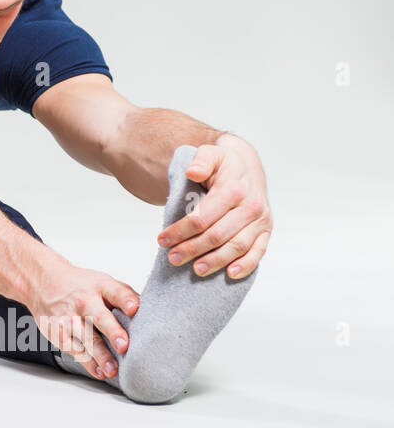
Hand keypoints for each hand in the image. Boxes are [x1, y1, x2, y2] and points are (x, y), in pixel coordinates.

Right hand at [27, 258, 139, 379]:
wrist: (43, 282)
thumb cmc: (80, 286)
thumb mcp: (101, 282)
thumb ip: (124, 297)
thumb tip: (151, 313)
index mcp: (99, 286)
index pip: (115, 291)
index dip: (125, 300)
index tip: (134, 309)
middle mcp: (84, 301)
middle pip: (99, 317)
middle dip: (112, 331)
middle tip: (124, 346)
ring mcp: (69, 318)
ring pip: (86, 339)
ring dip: (100, 355)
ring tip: (112, 369)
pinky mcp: (59, 333)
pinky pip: (75, 350)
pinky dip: (87, 362)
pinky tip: (99, 371)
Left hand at [157, 133, 271, 279]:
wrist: (246, 167)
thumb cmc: (223, 164)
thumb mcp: (210, 154)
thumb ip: (201, 161)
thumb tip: (192, 172)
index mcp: (233, 189)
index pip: (202, 217)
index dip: (180, 230)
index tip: (162, 240)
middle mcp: (250, 206)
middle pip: (217, 235)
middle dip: (192, 248)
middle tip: (172, 258)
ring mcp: (260, 220)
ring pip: (236, 246)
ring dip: (215, 261)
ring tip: (196, 270)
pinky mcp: (266, 230)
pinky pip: (258, 251)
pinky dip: (246, 265)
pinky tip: (230, 274)